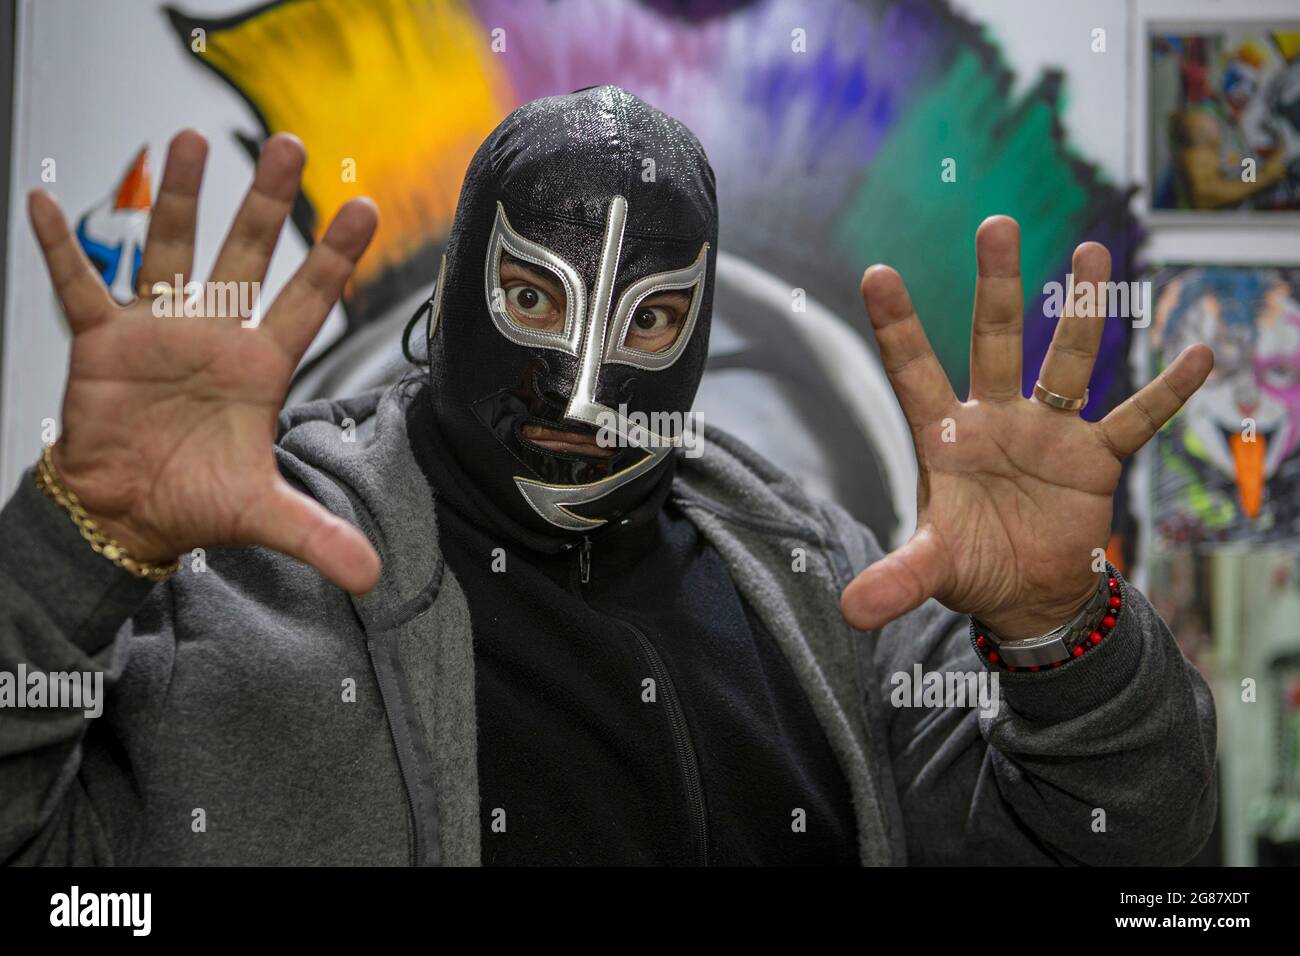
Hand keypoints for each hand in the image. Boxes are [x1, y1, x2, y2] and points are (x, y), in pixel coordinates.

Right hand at [30, 130, 381, 594]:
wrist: (124, 513)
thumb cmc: (192, 502)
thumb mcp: (261, 516)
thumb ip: (318, 536)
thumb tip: (373, 577)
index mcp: (261, 367)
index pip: (307, 300)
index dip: (334, 257)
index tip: (364, 207)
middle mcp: (216, 335)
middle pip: (247, 255)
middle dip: (266, 202)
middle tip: (286, 144)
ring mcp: (159, 330)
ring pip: (171, 250)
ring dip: (178, 198)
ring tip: (186, 140)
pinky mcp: (102, 341)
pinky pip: (79, 285)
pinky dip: (63, 248)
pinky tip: (49, 204)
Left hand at [840, 216, 1212, 637]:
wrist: (1028, 595)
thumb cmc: (972, 567)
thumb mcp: (932, 570)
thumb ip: (896, 580)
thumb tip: (851, 614)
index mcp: (946, 438)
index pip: (915, 372)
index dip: (898, 326)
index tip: (875, 271)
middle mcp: (996, 420)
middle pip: (994, 340)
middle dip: (995, 287)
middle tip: (996, 225)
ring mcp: (1048, 432)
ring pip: (1066, 360)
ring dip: (1081, 312)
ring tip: (1093, 253)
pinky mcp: (1095, 458)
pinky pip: (1134, 418)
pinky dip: (1166, 392)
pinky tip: (1198, 355)